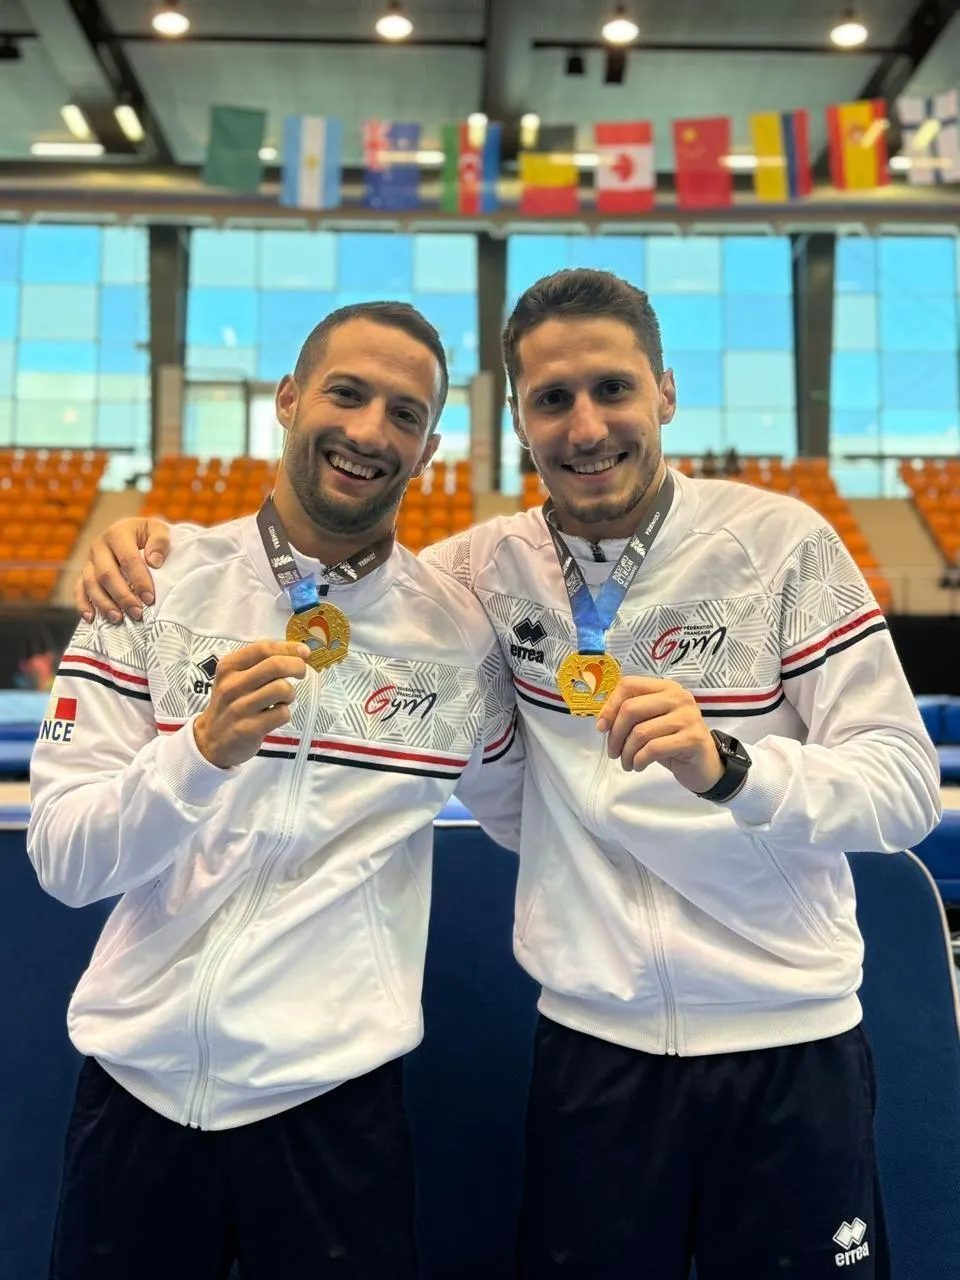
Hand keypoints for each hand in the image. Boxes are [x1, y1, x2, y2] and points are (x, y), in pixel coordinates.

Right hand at [76, 518, 172, 623]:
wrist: (136, 533)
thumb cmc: (150, 535)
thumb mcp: (159, 530)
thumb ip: (160, 541)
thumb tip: (154, 561)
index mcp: (117, 533)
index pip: (128, 559)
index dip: (139, 580)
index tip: (149, 598)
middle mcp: (99, 546)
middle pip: (106, 574)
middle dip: (122, 596)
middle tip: (137, 613)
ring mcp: (90, 561)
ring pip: (91, 584)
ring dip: (103, 603)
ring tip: (118, 619)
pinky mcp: (85, 573)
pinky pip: (79, 589)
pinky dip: (83, 604)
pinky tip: (91, 618)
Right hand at [193, 641, 310, 769]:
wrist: (211, 740)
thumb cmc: (231, 703)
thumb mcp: (234, 678)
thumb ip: (260, 663)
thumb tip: (299, 653)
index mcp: (228, 667)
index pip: (263, 648)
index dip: (288, 648)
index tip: (304, 652)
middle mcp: (232, 685)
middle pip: (276, 665)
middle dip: (297, 666)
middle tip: (301, 673)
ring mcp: (240, 707)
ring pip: (282, 688)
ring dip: (290, 694)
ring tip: (282, 700)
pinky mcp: (249, 729)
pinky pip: (282, 713)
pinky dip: (284, 713)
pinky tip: (274, 715)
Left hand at [595, 677, 723, 793]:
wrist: (703, 765)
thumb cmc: (671, 742)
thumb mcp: (650, 723)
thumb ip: (631, 716)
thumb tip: (602, 722)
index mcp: (666, 687)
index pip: (629, 685)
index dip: (610, 706)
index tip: (601, 727)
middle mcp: (679, 697)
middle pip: (631, 709)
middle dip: (615, 734)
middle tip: (613, 752)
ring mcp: (688, 717)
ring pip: (640, 732)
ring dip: (627, 753)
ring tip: (627, 763)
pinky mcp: (693, 738)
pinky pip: (654, 748)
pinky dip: (639, 760)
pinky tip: (638, 766)